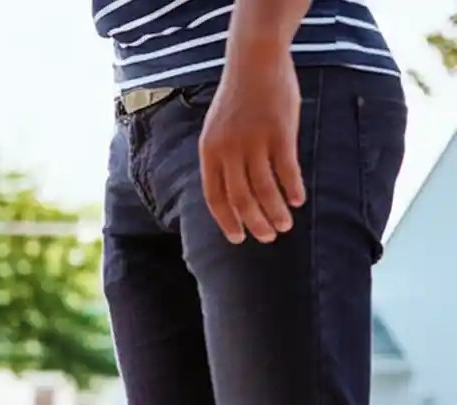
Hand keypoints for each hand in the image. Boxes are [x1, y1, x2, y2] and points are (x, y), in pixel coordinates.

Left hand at [199, 55, 306, 243]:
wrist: (254, 62)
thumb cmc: (238, 99)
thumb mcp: (218, 130)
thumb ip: (223, 159)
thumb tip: (234, 192)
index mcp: (209, 152)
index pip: (215, 197)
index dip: (227, 221)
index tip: (238, 238)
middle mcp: (229, 150)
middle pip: (241, 199)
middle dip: (255, 223)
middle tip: (268, 237)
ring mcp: (254, 142)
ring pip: (264, 190)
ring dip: (276, 212)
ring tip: (285, 226)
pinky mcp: (280, 133)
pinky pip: (287, 170)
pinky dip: (292, 188)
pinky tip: (298, 200)